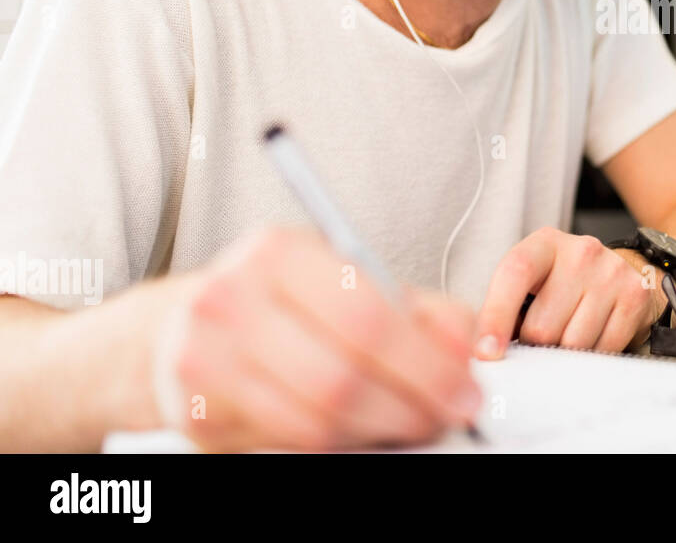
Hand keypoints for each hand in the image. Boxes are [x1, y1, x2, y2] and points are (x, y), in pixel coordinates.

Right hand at [151, 226, 480, 451]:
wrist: (183, 325)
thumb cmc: (284, 299)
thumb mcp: (348, 277)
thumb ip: (421, 309)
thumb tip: (470, 348)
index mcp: (279, 253)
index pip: (367, 316)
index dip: (427, 364)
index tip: (466, 389)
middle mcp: (232, 300)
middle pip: (342, 377)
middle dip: (412, 406)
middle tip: (446, 415)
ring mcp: (205, 360)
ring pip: (316, 420)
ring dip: (379, 432)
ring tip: (411, 423)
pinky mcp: (199, 415)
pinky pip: (289, 444)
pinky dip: (340, 444)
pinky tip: (362, 429)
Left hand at [474, 228, 662, 358]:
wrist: (619, 273)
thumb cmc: (563, 283)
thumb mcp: (532, 281)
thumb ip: (505, 307)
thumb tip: (479, 348)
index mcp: (545, 243)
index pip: (515, 273)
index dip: (496, 315)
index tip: (487, 351)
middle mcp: (581, 251)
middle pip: (542, 325)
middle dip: (536, 342)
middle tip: (541, 334)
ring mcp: (611, 272)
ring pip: (573, 343)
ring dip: (565, 351)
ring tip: (568, 331)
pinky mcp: (635, 296)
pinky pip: (604, 349)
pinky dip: (592, 353)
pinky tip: (592, 334)